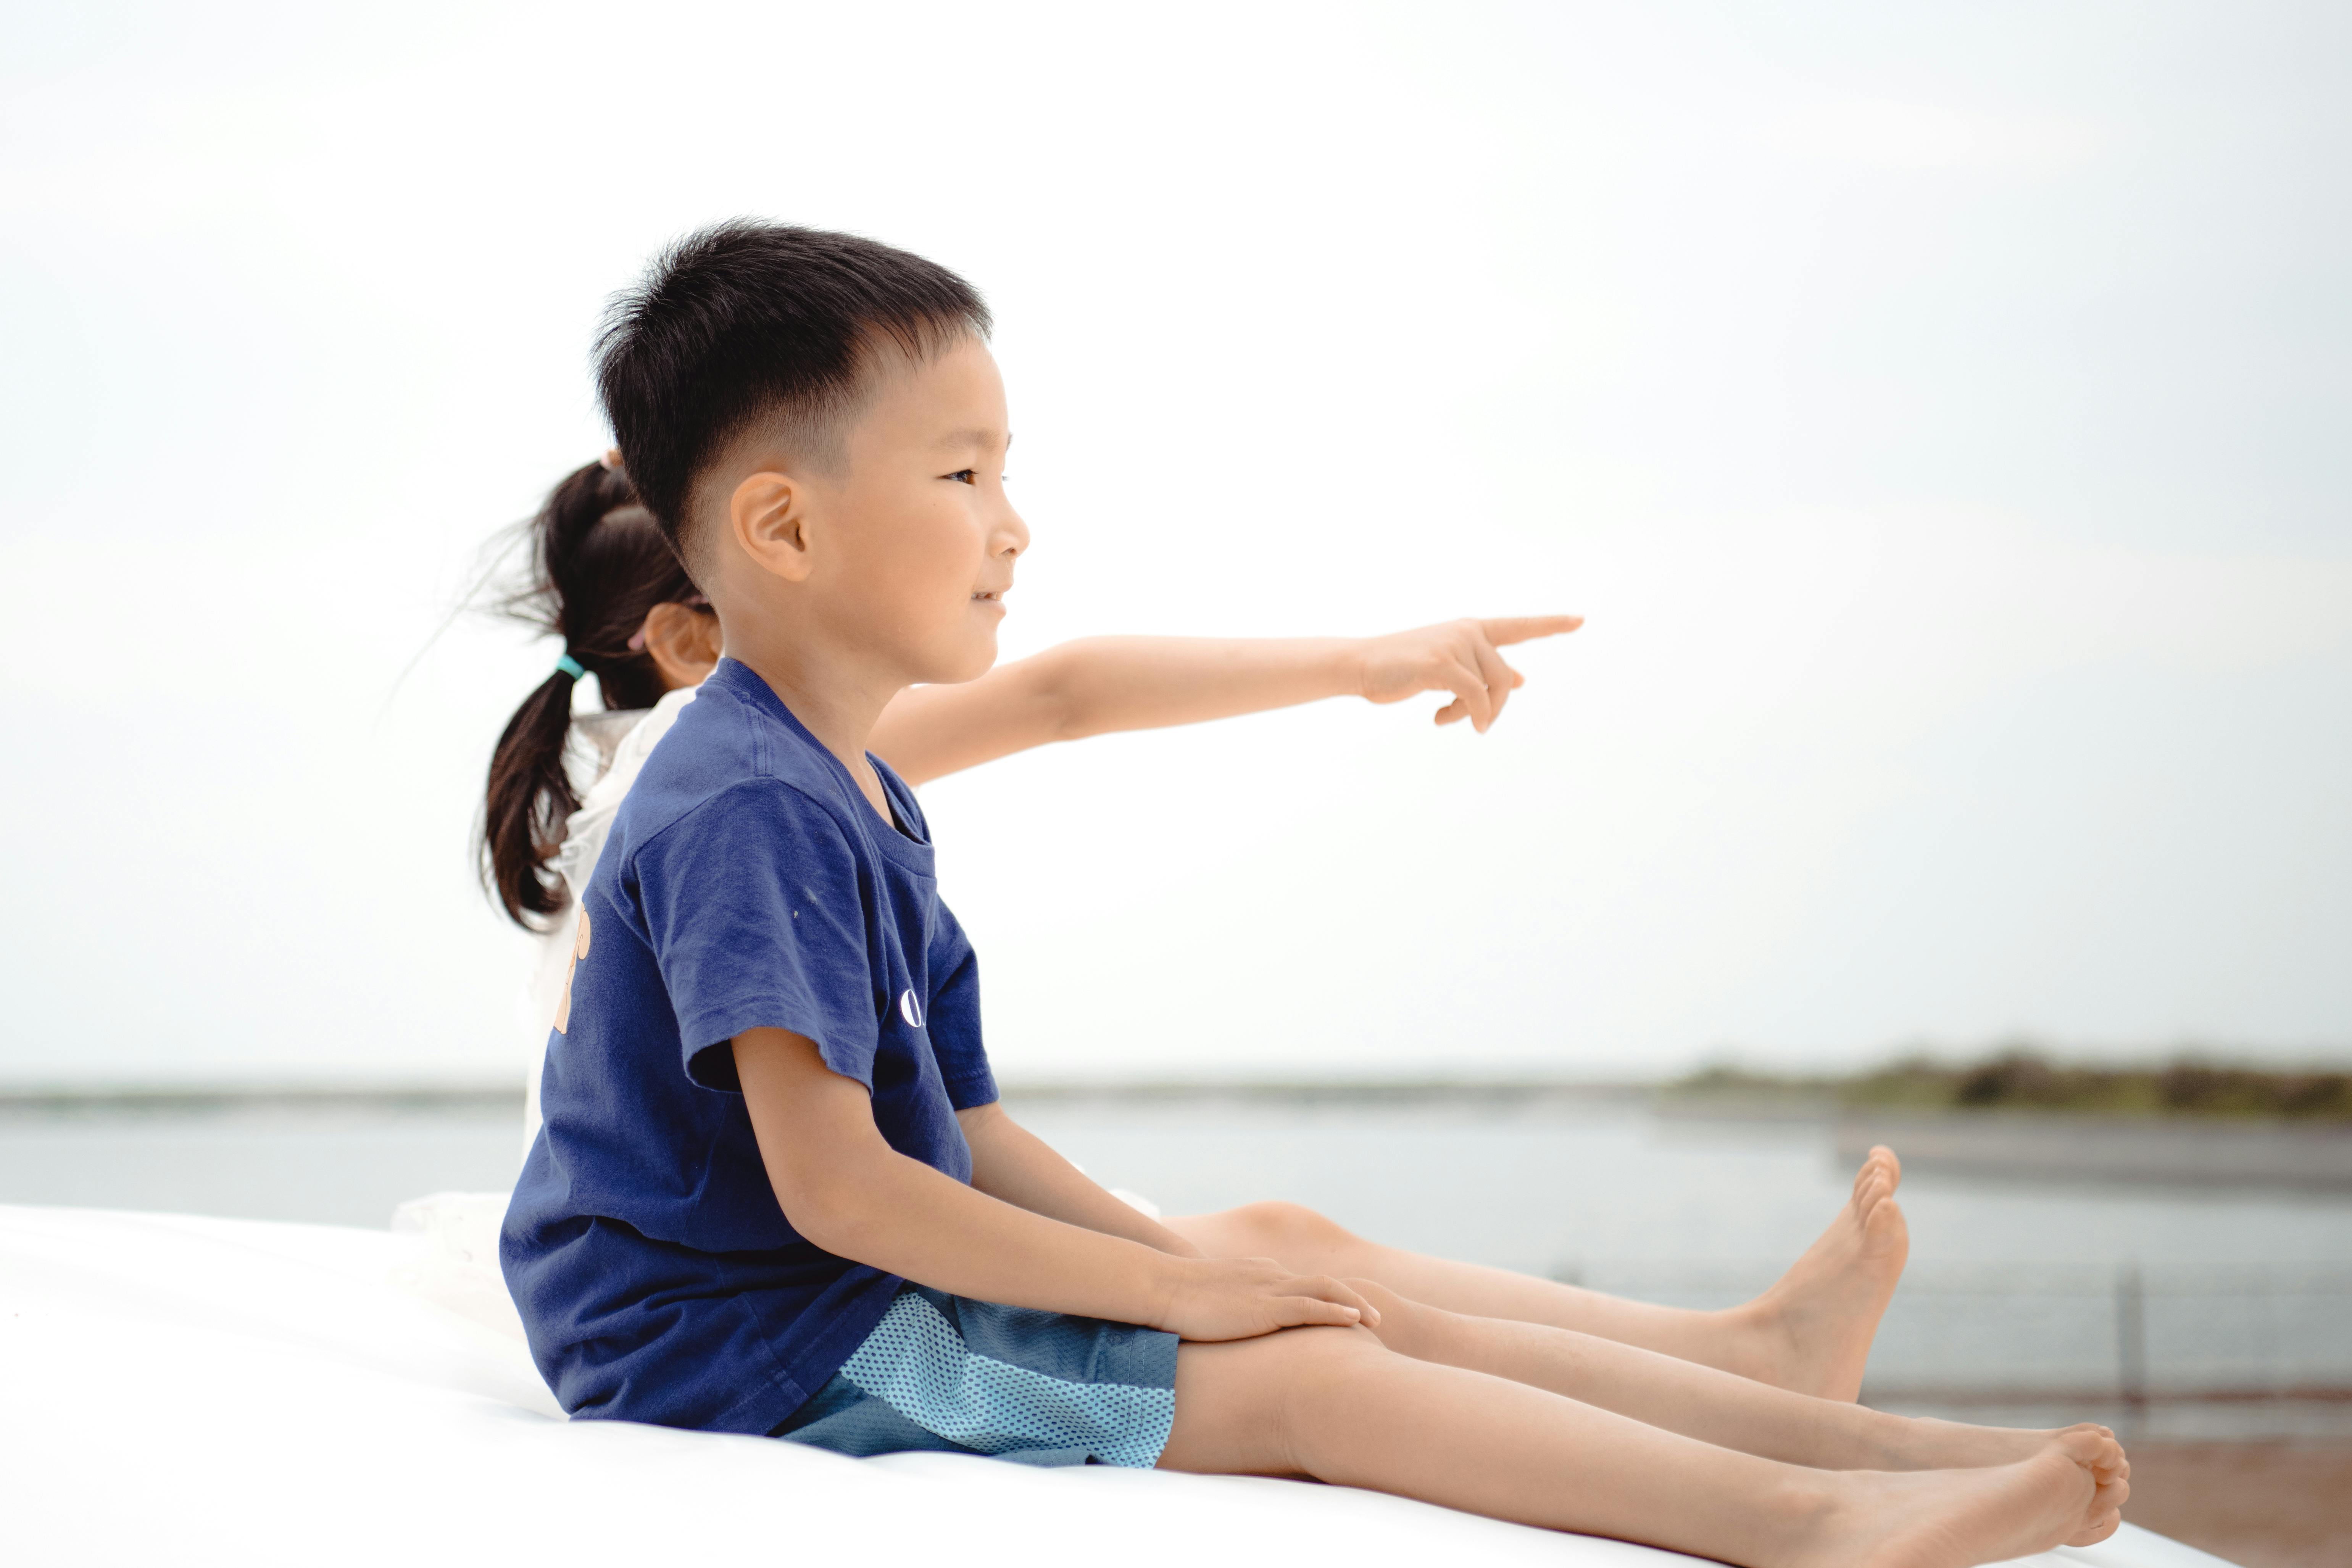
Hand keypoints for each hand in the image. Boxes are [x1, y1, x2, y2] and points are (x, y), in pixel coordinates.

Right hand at [1155, 1255, 1380, 1341]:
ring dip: (1354, 1304)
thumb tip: (1218, 1332)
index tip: (1344, 1312)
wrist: (1160, 1287)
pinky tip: (1355, 1321)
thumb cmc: (1174, 1301)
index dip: (1326, 1297)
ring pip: (1325, 1290)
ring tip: (1377, 1320)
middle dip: (1351, 1297)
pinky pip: (1310, 1307)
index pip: (1299, 1283)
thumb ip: (1221, 1313)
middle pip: (1322, 1283)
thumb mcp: (1206, 1304)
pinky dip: (1336, 1311)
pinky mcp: (1264, 1307)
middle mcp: (1268, 1276)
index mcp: (1256, 1275)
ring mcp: (1268, 1289)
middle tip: (1374, 1317)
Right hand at [1353, 615, 1582, 732]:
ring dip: (1473, 714)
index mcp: (1470, 629)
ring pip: (1490, 690)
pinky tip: (1440, 720)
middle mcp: (1467, 631)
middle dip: (1492, 708)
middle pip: (1504, 678)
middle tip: (1471, 723)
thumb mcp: (1449, 666)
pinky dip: (1468, 715)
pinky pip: (1474, 697)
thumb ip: (1483, 669)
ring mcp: (1454, 644)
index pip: (1518, 627)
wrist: (1361, 665)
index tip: (1580, 621)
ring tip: (1446, 717)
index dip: (1550, 625)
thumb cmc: (1403, 669)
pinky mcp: (1441, 663)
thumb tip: (1521, 680)